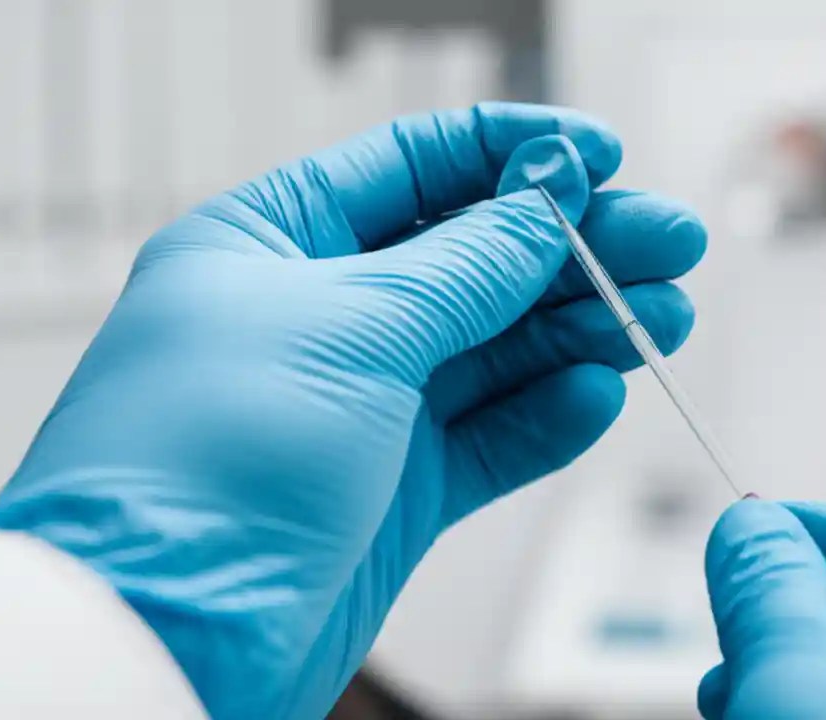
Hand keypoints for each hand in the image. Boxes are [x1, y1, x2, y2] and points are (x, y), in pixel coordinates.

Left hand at [0, 103, 706, 719]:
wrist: (160, 635)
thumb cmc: (196, 468)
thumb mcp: (346, 330)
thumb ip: (463, 269)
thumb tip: (542, 208)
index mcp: (270, 245)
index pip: (411, 167)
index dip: (513, 155)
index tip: (600, 157)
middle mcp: (316, 320)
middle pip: (471, 260)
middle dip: (573, 247)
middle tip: (665, 244)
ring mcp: (357, 408)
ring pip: (493, 350)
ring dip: (581, 328)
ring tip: (659, 315)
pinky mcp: (391, 491)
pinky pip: (488, 437)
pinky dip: (547, 414)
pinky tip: (597, 391)